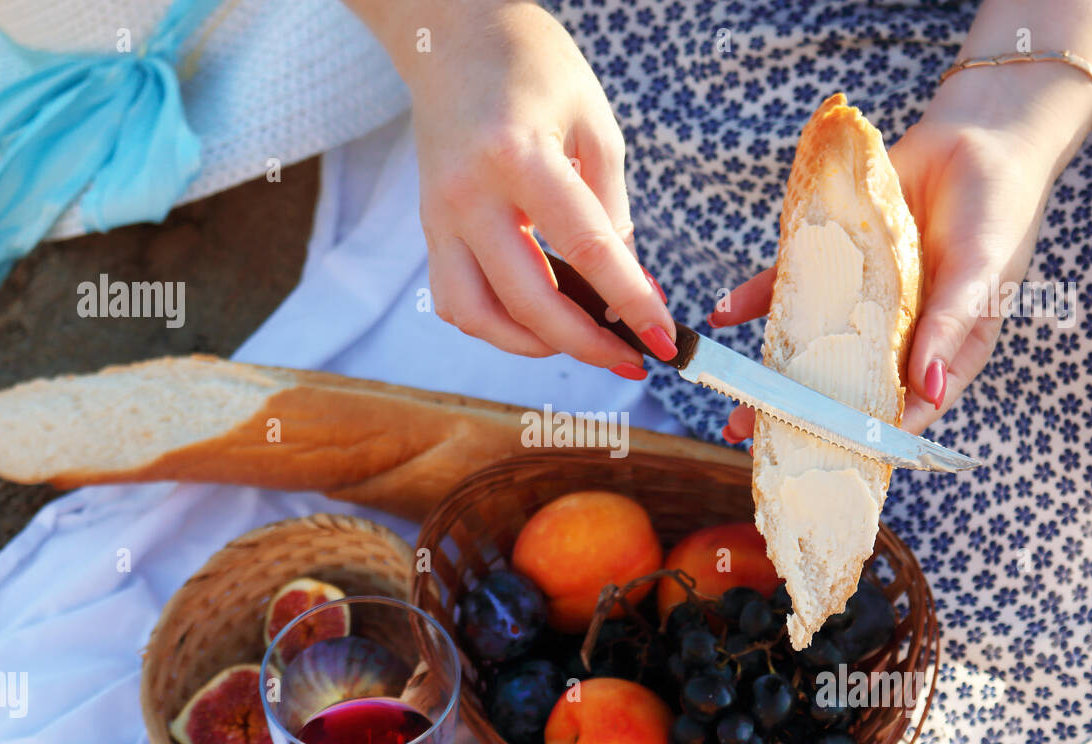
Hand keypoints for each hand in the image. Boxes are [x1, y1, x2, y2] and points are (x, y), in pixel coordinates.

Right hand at [358, 0, 675, 373]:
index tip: (663, 338)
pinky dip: (495, 325)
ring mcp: (438, 217)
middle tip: (631, 359)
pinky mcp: (428, 229)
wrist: (451, 35)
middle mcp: (468, 194)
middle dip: (587, 342)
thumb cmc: (534, 67)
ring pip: (479, 316)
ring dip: (534, 344)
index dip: (629, 301)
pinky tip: (535, 321)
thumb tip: (629, 286)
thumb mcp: (594, 123)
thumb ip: (611, 207)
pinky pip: (456, 302)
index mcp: (519, 156)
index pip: (585, 248)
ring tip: (582, 341)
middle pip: (528, 299)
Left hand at [716, 65, 1091, 440]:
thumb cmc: (998, 211)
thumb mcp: (982, 273)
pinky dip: (755, 299)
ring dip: (769, 371)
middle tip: (754, 438)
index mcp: (941, 351)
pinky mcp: (833, 258)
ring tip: (729, 402)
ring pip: (809, 344)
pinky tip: (724, 314)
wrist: (978, 134)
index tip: (825, 458)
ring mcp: (859, 299)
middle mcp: (895, 334)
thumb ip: (950, 328)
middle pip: (844, 386)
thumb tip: (926, 392)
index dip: (866, 438)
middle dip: (800, 414)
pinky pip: (788, 284)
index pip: (903, 409)